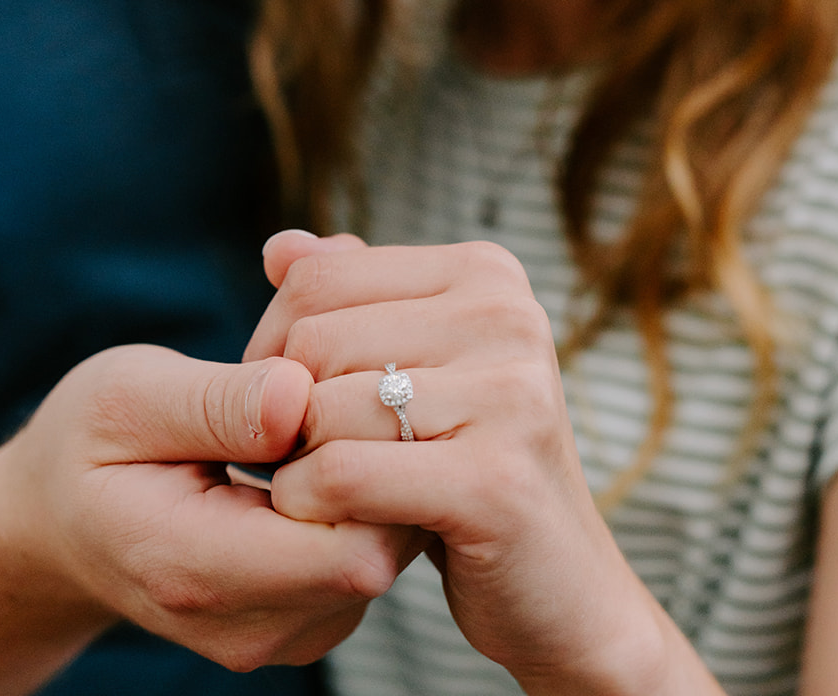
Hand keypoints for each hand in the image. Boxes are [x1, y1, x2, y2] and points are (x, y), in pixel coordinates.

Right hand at [0, 341, 419, 671]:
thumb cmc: (88, 445)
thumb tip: (301, 394)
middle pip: (383, 553)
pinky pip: (371, 557)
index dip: (369, 463)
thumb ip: (217, 402)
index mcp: (196, 570)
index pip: (348, 549)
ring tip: (321, 410)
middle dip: (381, 461)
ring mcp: (284, 634)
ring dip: (374, 476)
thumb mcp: (127, 396)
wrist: (57, 518)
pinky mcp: (308, 619)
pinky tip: (320, 447)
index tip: (338, 385)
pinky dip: (362, 497)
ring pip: (388, 554)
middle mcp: (249, 627)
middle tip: (341, 381)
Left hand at [246, 234, 671, 693]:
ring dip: (295, 463)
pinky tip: (328, 521)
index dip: (273, 346)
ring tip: (324, 490)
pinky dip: (309, 504)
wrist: (564, 590)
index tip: (285, 403)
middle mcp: (507, 315)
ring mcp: (510, 395)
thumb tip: (278, 248)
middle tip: (303, 457)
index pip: (317, 277)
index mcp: (486, 272)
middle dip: (282, 408)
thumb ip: (348, 298)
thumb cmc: (466, 466)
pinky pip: (342, 473)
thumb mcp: (412, 367)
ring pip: (321, 405)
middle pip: (313, 338)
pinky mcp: (495, 481)